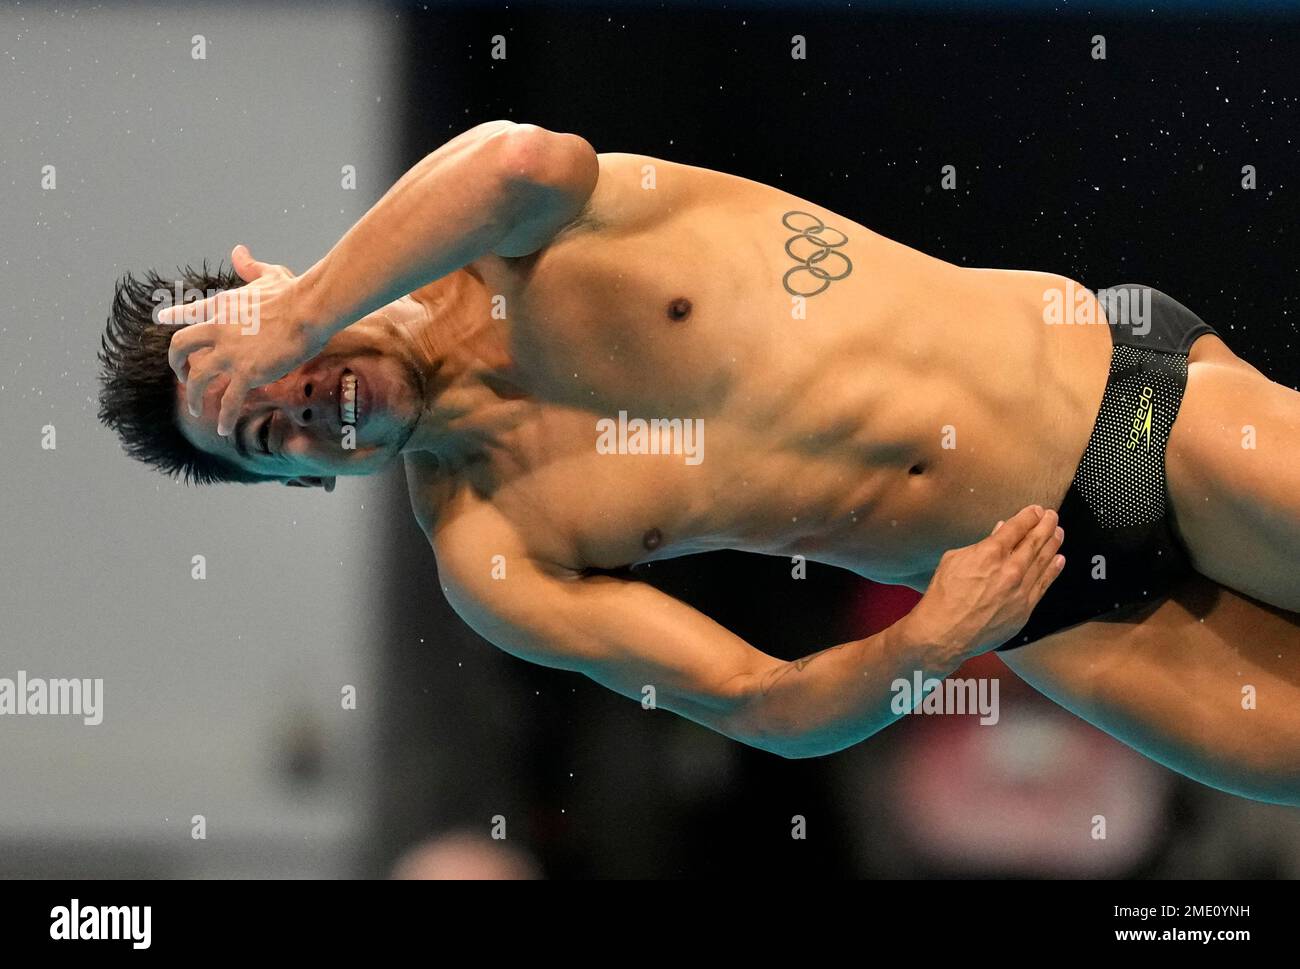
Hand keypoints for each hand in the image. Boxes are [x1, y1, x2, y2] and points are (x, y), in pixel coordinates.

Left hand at [163, 244, 326, 435]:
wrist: (307, 310)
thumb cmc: (293, 292)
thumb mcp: (267, 274)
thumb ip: (249, 266)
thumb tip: (238, 251)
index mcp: (222, 306)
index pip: (189, 312)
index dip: (173, 316)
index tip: (161, 318)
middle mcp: (217, 330)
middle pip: (180, 348)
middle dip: (176, 364)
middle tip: (182, 376)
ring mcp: (229, 353)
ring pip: (198, 379)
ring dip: (195, 397)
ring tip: (197, 411)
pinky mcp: (246, 372)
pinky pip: (228, 400)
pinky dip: (223, 416)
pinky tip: (223, 429)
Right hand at [903, 505, 1065, 662]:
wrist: (944, 633)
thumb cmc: (943, 597)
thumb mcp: (954, 561)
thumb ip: (981, 546)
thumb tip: (999, 534)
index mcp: (989, 553)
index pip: (1016, 528)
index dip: (1028, 516)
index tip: (1035, 510)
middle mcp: (1009, 570)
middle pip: (1034, 541)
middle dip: (1045, 525)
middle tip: (1052, 515)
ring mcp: (1020, 591)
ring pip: (1043, 561)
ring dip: (1053, 544)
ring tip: (1059, 532)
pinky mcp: (1025, 609)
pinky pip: (1044, 585)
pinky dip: (1053, 570)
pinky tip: (1059, 560)